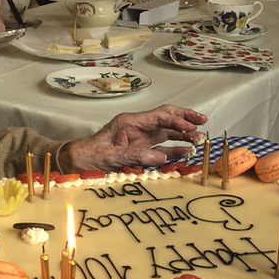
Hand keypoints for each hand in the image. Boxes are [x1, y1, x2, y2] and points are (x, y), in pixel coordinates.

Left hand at [59, 104, 207, 170]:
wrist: (76, 162)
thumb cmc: (89, 156)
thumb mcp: (110, 157)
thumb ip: (135, 156)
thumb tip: (160, 156)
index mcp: (129, 122)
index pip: (158, 116)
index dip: (177, 119)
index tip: (191, 126)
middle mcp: (137, 126)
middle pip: (166, 118)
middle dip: (185, 118)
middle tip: (203, 122)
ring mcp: (139, 137)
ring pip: (166, 131)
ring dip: (183, 134)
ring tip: (200, 138)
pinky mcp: (140, 148)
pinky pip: (161, 145)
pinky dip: (174, 148)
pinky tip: (187, 151)